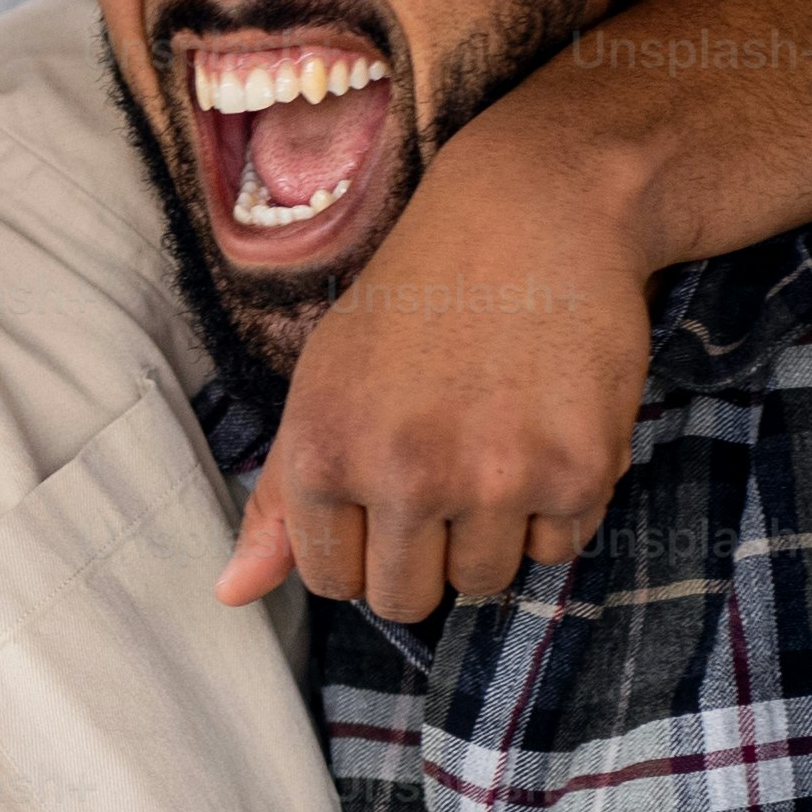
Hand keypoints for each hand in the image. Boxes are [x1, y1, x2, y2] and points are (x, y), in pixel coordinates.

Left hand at [215, 99, 651, 620]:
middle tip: (445, 470)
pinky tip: (544, 430)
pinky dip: (556, 507)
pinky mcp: (577, 472)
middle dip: (423, 555)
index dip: (360, 544)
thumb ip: (279, 497)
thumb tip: (233, 595)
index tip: (384, 491)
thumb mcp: (323, 381)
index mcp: (324, 452)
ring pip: (486, 581)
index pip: (331, 580)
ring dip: (492, 533)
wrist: (533, 212)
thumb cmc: (415, 299)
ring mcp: (495, 478)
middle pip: (406, 599)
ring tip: (496, 443)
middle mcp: (404, 475)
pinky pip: (558, 547)